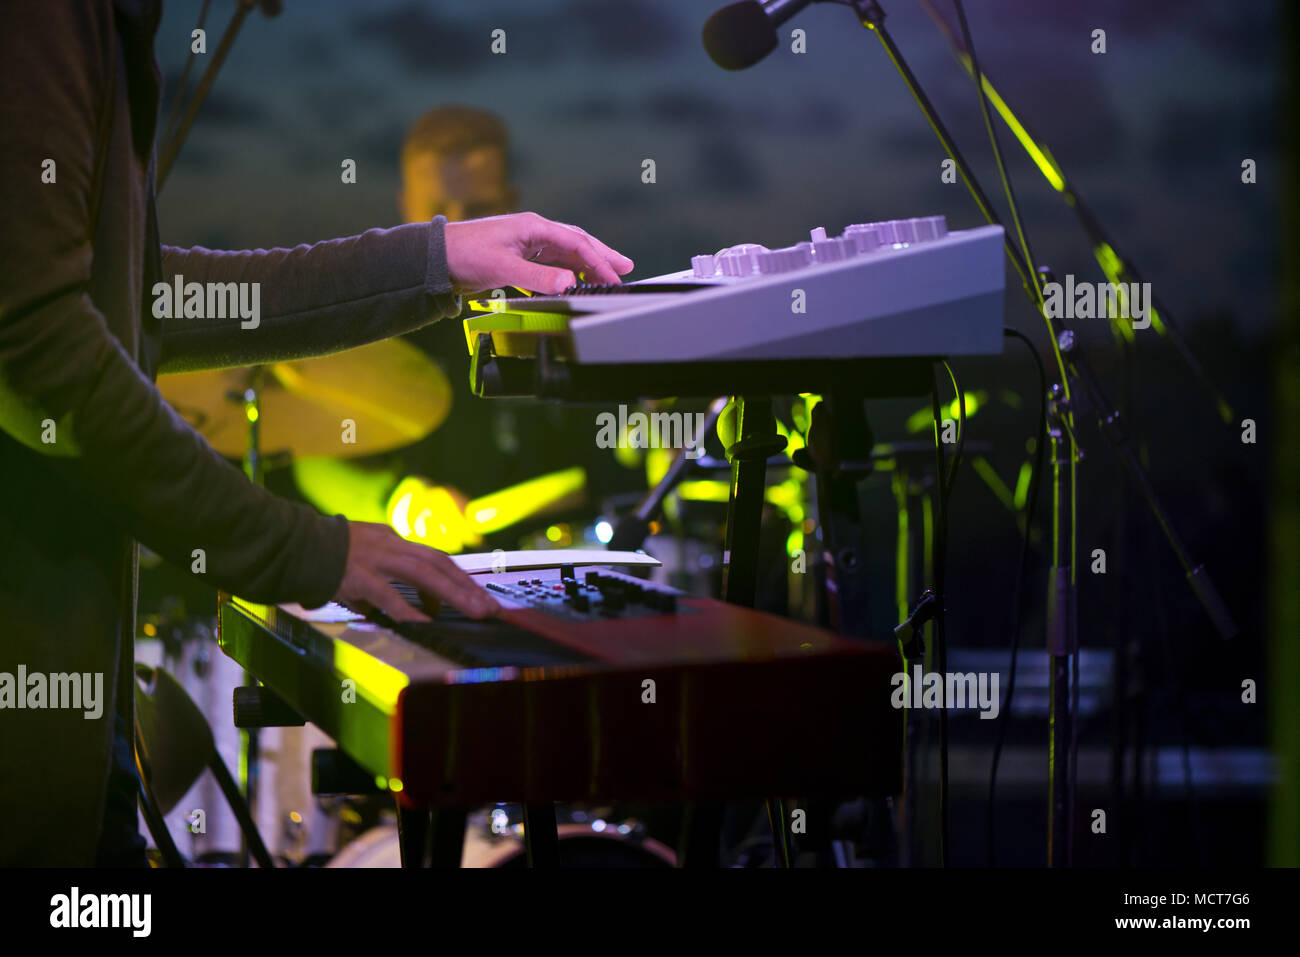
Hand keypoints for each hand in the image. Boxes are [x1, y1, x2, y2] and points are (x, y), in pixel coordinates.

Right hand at [333, 521, 499, 621]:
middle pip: (438, 563)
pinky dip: (408, 609)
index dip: (460, 577)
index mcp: (394, 541)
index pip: (436, 557)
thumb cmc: (329, 556)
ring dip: (452, 594)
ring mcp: (375, 560)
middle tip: (489, 608)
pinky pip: (388, 595)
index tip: (480, 596)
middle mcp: (390, 546)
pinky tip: (423, 623)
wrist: (293, 544)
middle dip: (467, 586)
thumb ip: (390, 578)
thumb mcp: (366, 555)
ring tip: (473, 612)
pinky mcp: (358, 576)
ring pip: (423, 574)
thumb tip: (413, 609)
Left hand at [444, 211, 633, 295]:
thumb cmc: (465, 255)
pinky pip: (551, 262)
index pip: (576, 243)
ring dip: (587, 264)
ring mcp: (527, 242)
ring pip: (565, 252)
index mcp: (533, 227)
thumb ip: (537, 278)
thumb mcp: (503, 268)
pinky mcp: (519, 255)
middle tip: (626, 268)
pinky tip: (574, 279)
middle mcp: (534, 231)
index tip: (614, 278)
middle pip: (577, 242)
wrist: (436, 257)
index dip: (598, 261)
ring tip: (606, 276)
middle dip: (602, 256)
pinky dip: (567, 271)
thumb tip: (569, 284)